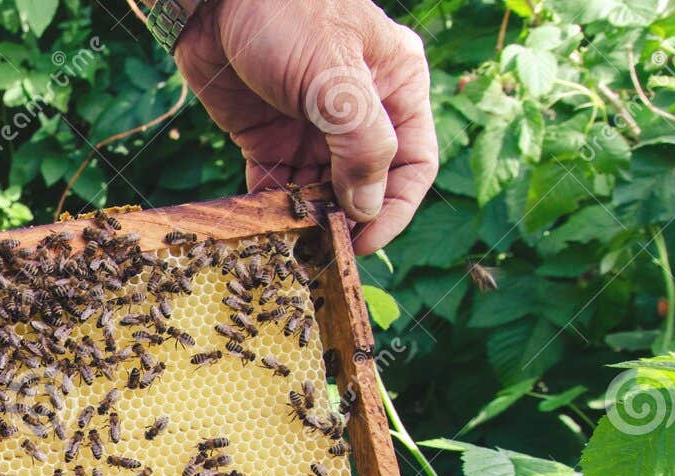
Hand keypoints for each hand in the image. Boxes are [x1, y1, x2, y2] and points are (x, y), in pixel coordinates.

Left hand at [173, 0, 437, 253]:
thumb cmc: (286, 14)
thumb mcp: (335, 77)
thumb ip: (361, 143)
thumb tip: (368, 207)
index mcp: (396, 87)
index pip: (412, 164)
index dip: (393, 209)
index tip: (365, 244)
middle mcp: (359, 113)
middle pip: (364, 185)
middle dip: (347, 220)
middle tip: (323, 253)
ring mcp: (313, 129)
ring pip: (320, 192)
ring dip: (307, 220)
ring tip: (290, 245)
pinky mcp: (269, 138)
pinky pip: (277, 186)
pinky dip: (271, 210)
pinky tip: (262, 230)